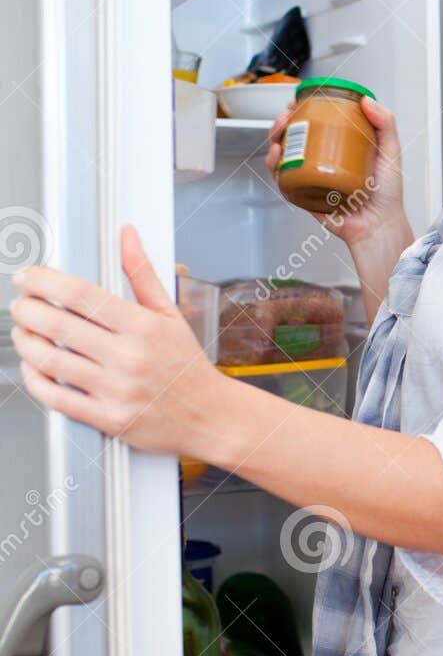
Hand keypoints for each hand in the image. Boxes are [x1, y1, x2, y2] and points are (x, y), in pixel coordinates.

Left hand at [10, 225, 228, 456]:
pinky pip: (57, 398)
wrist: (210, 417)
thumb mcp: (170, 314)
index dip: (44, 281)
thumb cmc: (187, 368)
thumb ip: (142, 274)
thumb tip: (127, 236)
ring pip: (51, 360)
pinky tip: (33, 366)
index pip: (81, 294)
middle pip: (59, 325)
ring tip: (22, 331)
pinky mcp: (109, 419)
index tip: (28, 277)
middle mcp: (129, 357)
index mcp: (143, 327)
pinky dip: (35, 379)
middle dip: (26, 309)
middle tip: (19, 304)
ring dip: (25, 342)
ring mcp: (117, 390)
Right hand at [265, 95, 407, 248]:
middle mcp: (324, 160)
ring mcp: (312, 177)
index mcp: (341, 147)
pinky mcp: (304, 195)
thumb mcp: (391, 152)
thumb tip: (366, 100)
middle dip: (283, 121)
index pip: (317, 122)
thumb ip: (386, 124)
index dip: (303, 109)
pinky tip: (276, 157)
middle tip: (286, 116)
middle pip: (294, 135)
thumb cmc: (387, 195)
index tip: (300, 100)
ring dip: (274, 139)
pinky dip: (274, 167)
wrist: (378, 226)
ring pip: (284, 154)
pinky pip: (284, 180)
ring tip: (279, 134)